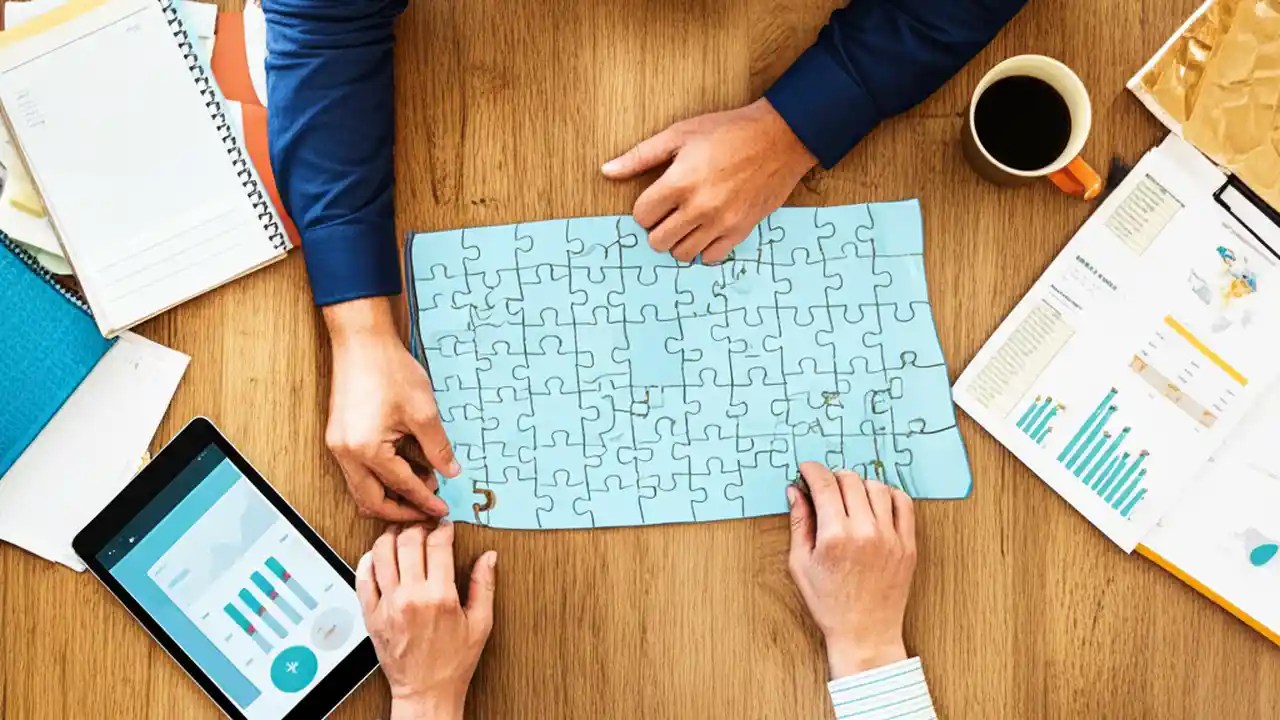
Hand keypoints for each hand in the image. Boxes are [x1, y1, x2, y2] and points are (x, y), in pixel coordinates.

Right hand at [323, 297, 459, 520]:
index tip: (440, 510)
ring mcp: (338, 445)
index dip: (424, 501)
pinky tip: (402, 471)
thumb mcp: (424, 411)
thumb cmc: (389, 369)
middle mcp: (346, 453)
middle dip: (400, 511)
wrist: (362, 342)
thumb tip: (450, 471)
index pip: (400, 487)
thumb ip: (438, 446)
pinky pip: (356, 472)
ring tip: (418, 491)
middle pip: (371, 501)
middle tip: (426, 511)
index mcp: (366, 449)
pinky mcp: (338, 436)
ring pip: (360, 489)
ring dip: (387, 496)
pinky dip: (378, 479)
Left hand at [358, 523, 496, 719]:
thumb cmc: (454, 662)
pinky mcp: (371, 615)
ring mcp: (387, 605)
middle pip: (408, 541)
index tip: (446, 529)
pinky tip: (378, 556)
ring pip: (381, 553)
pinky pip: (362, 578)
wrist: (425, 692)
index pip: (438, 544)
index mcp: (440, 596)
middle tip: (424, 528)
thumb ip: (484, 585)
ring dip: (391, 536)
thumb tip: (489, 557)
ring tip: (400, 535)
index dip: (443, 529)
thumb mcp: (480, 623)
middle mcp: (411, 597)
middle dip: (418, 527)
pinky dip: (368, 560)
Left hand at [602, 98, 815, 263]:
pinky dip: (704, 248)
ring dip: (679, 240)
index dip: (645, 208)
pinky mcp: (741, 230)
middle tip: (670, 212)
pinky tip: (707, 230)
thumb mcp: (679, 134)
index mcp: (679, 182)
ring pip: (682, 254)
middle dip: (658, 228)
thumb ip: (640, 156)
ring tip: (688, 221)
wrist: (780, 137)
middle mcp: (699, 207)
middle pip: (657, 241)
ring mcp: (721, 222)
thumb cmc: (728, 131)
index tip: (656, 200)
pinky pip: (711, 258)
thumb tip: (607, 171)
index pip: (641, 216)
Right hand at [787, 462, 916, 677]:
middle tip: (825, 488)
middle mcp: (865, 532)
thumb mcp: (800, 564)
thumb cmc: (829, 603)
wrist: (864, 632)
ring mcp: (891, 538)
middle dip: (833, 477)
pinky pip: (903, 503)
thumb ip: (799, 523)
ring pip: (877, 487)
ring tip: (849, 497)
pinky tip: (876, 502)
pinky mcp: (908, 544)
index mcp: (835, 537)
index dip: (812, 470)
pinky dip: (889, 494)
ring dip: (859, 485)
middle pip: (850, 480)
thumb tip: (795, 491)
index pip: (824, 484)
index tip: (807, 470)